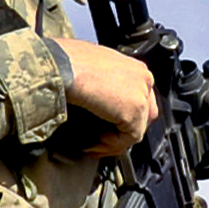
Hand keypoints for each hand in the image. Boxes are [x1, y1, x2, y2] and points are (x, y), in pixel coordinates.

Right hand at [50, 37, 158, 156]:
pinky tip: (94, 144)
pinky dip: (111, 146)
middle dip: (124, 130)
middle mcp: (143, 79)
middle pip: (144, 115)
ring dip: (115, 142)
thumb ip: (104, 82)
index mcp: (135, 68)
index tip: (107, 127)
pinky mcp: (135, 110)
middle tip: (103, 140)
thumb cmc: (69, 61)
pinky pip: (129, 138)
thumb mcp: (93, 67)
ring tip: (94, 145)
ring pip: (137, 129)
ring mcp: (141, 94)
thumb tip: (99, 99)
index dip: (123, 116)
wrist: (64, 66)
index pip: (140, 98)